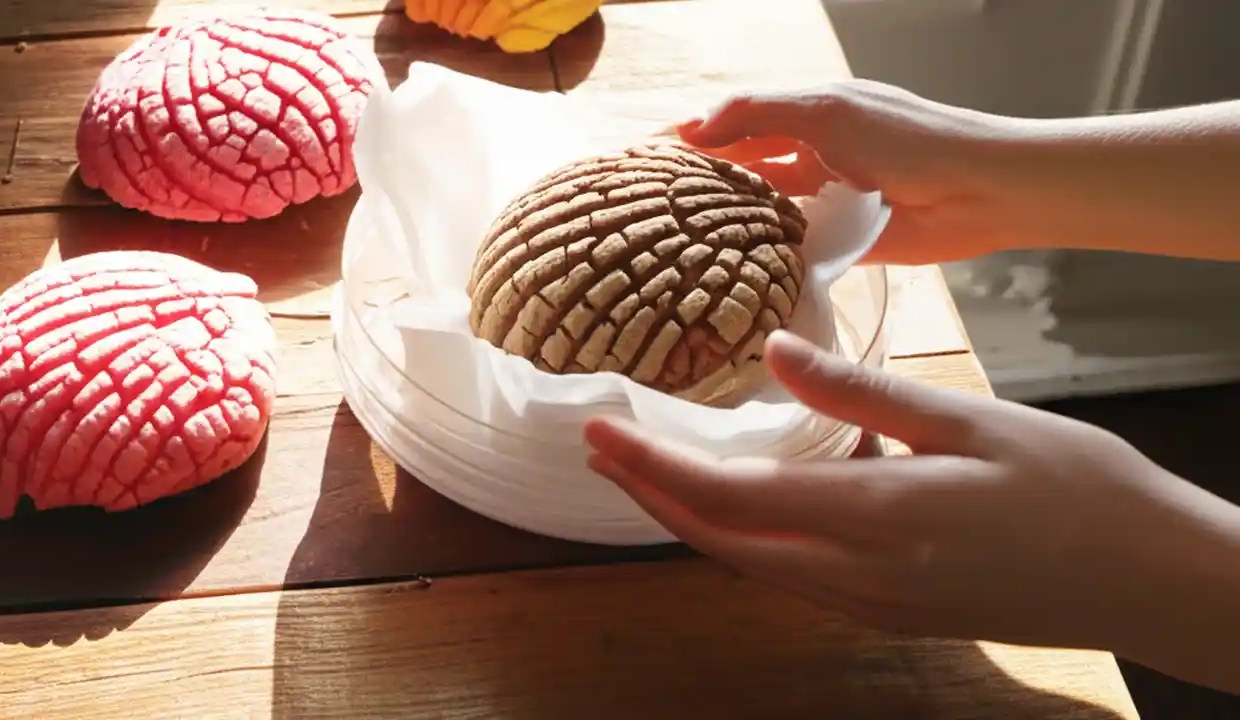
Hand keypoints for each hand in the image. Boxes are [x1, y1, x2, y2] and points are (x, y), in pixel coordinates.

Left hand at [583, 331, 1239, 688]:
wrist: (1147, 579)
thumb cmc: (1075, 489)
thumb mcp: (969, 420)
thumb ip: (860, 391)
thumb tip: (775, 350)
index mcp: (874, 517)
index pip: (726, 498)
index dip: (651, 467)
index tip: (598, 431)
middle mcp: (856, 574)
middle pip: (719, 540)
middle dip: (649, 495)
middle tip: (599, 448)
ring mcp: (871, 602)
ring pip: (749, 563)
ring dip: (689, 517)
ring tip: (648, 469)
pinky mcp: (891, 610)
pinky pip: (791, 575)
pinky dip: (745, 536)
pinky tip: (741, 497)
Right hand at [675, 81, 1023, 263]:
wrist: (978, 191)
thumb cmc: (908, 139)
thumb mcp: (826, 111)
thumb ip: (759, 113)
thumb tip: (694, 127)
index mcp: (807, 113)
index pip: (735, 120)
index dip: (694, 135)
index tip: (645, 157)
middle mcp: (810, 155)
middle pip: (742, 166)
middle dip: (700, 180)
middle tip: (649, 203)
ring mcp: (823, 199)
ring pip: (760, 208)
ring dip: (725, 219)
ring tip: (674, 237)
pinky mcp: (838, 241)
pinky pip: (788, 246)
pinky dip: (760, 252)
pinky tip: (724, 265)